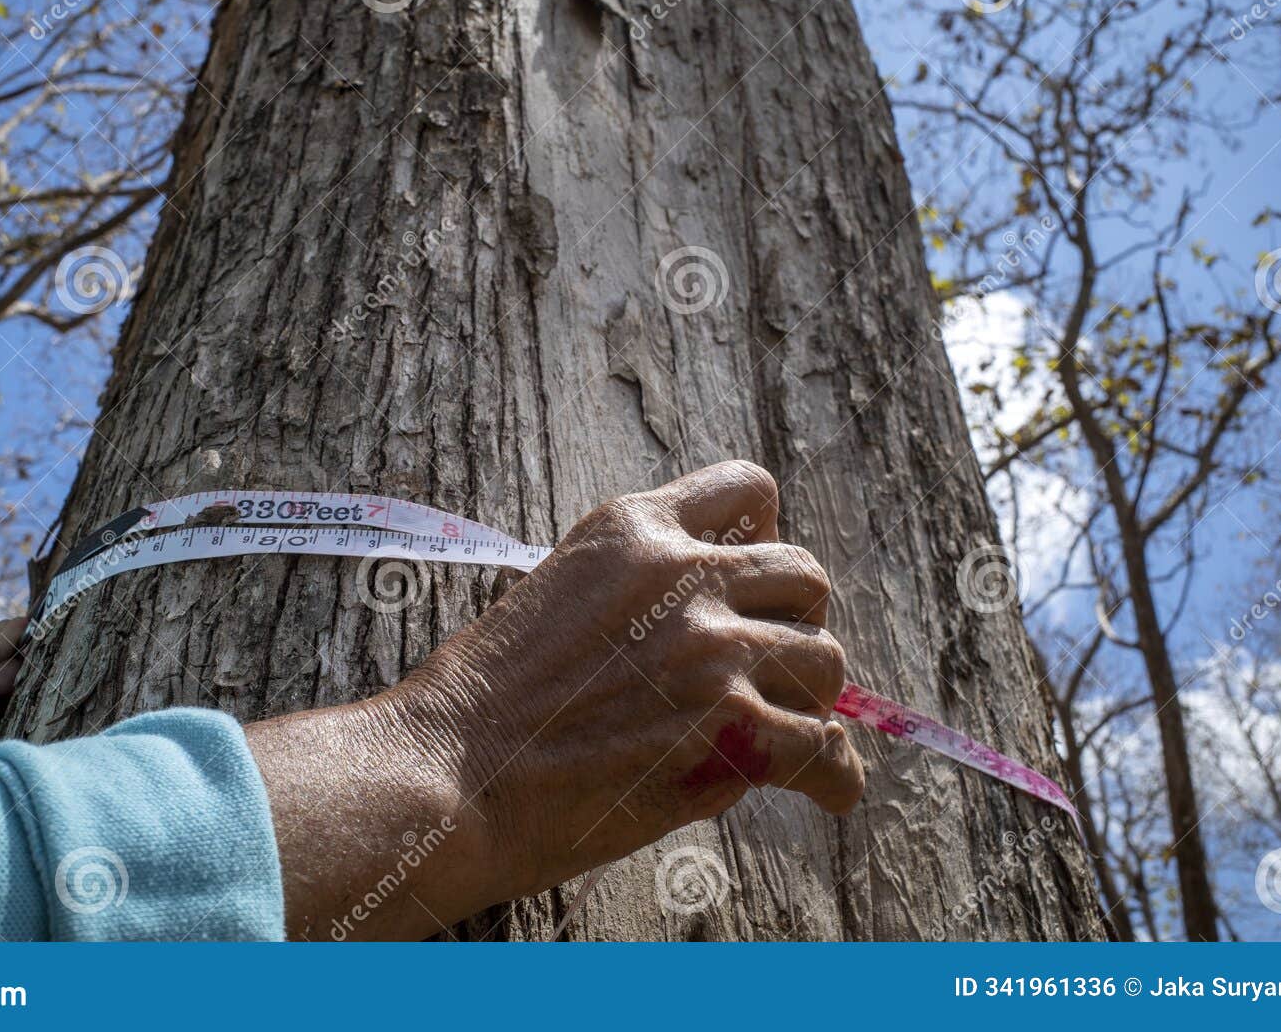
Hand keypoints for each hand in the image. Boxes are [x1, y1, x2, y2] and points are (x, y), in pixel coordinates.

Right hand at [248, 461, 862, 938]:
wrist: (450, 771)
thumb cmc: (481, 702)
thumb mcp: (556, 594)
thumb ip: (635, 594)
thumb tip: (709, 630)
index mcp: (635, 530)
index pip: (748, 489)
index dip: (766, 533)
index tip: (760, 578)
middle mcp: (685, 575)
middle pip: (804, 576)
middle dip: (796, 623)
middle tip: (773, 668)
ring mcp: (714, 650)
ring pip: (825, 661)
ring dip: (811, 700)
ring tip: (793, 734)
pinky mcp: (732, 731)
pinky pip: (824, 747)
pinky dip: (830, 776)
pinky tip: (824, 791)